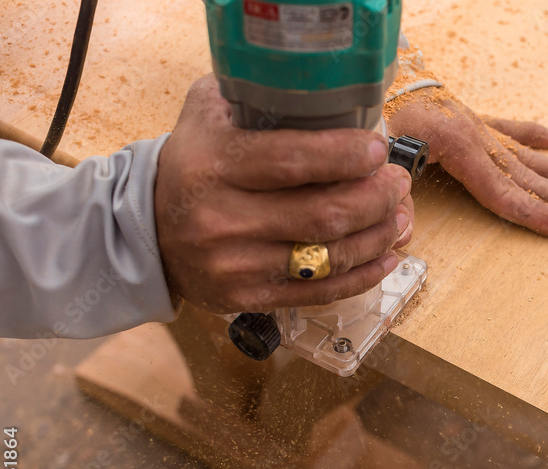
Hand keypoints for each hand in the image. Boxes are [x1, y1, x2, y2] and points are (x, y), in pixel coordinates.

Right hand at [154, 75, 413, 313]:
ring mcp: (237, 264)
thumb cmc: (193, 166)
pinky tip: (387, 257)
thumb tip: (326, 92)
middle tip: (397, 183)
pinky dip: (363, 275)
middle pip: (323, 213)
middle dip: (376, 197)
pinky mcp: (249, 297)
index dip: (345, 155)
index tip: (377, 150)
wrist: (147, 232)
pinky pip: (321, 292)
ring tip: (400, 216)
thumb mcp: (207, 118)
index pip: (292, 160)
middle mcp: (223, 219)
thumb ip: (255, 97)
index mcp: (215, 166)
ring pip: (329, 255)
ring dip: (378, 236)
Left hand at [386, 88, 547, 238]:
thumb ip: (393, 195)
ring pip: (525, 154)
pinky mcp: (468, 118)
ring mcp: (475, 125)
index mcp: (456, 146)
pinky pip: (507, 126)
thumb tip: (404, 234)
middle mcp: (475, 135)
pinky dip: (532, 133)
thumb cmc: (374, 114)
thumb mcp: (378, 154)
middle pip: (525, 174)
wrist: (372, 74)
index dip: (531, 212)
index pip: (500, 189)